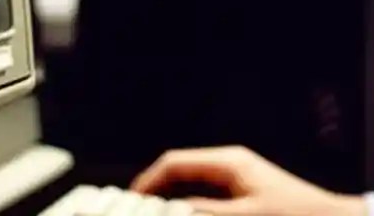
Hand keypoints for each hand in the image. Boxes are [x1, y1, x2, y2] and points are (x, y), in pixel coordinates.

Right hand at [129, 145, 366, 215]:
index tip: (128, 202)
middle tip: (138, 212)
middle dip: (157, 194)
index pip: (174, 163)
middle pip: (180, 175)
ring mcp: (238, 182)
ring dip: (175, 204)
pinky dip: (193, 210)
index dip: (147, 182)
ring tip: (157, 215)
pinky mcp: (244, 199)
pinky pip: (208, 202)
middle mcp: (231, 167)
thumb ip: (203, 213)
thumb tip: (168, 210)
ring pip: (192, 191)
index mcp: (229, 162)